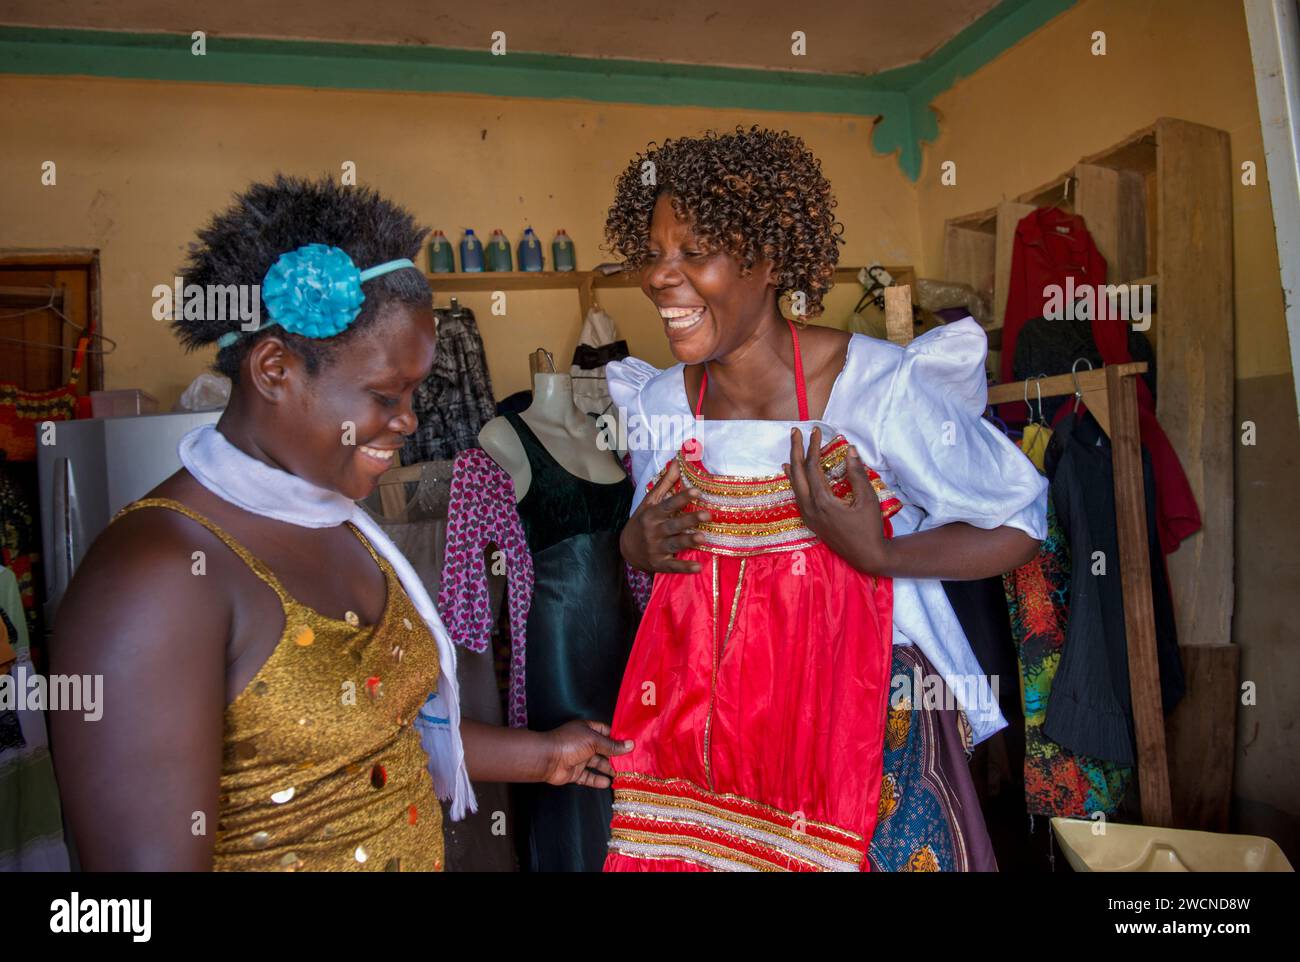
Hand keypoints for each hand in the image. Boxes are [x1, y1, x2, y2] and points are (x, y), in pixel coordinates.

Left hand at [542, 720, 632, 788]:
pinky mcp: (575, 772)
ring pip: (597, 764)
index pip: (606, 732)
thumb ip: (612, 745)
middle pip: (603, 749)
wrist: (547, 759)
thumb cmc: (569, 743)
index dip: (617, 738)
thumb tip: (630, 745)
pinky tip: (606, 783)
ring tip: (621, 774)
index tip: (631, 745)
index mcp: (587, 730)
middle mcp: (584, 743)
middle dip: (615, 756)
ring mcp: (579, 758)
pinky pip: (588, 777)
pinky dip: (597, 780)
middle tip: (630, 762)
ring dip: (608, 769)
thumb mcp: (594, 740)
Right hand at [619, 460, 712, 573]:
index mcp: (652, 515)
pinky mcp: (659, 564)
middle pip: (673, 524)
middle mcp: (653, 531)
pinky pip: (672, 566)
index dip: (682, 498)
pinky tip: (697, 567)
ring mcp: (656, 548)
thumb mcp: (649, 503)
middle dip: (689, 520)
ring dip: (687, 541)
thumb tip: (677, 463)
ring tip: (702, 538)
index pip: (668, 505)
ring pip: (673, 544)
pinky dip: (684, 567)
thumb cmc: (642, 522)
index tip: (696, 491)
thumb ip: (665, 485)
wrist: (626, 549)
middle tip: (707, 515)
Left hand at [784, 426, 889, 574]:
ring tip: (792, 448)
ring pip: (795, 485)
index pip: (812, 466)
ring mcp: (808, 516)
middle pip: (797, 473)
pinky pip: (797, 496)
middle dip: (796, 450)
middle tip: (795, 431)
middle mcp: (810, 508)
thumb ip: (857, 473)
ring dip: (793, 464)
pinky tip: (792, 474)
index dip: (813, 446)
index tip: (817, 431)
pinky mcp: (810, 521)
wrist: (867, 556)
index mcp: (822, 501)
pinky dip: (794, 481)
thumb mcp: (867, 498)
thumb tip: (850, 449)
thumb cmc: (870, 527)